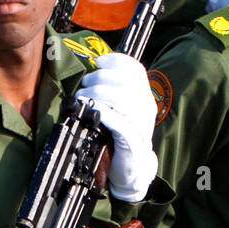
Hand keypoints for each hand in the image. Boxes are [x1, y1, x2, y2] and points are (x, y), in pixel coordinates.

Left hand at [74, 52, 157, 202]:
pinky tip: (93, 111)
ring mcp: (140, 124)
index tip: (98, 62)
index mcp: (143, 96)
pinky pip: (119, 122)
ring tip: (83, 98)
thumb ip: (111, 90)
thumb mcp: (118, 108)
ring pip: (121, 99)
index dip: (116, 61)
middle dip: (99, 78)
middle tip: (85, 85)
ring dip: (97, 94)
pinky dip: (104, 113)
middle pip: (124, 81)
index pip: (135, 69)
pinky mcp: (132, 140)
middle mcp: (145, 107)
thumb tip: (92, 71)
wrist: (131, 167)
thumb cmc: (119, 134)